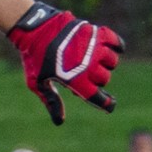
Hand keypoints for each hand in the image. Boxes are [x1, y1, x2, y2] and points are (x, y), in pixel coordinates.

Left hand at [7, 2, 123, 124]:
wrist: (35, 29)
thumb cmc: (34, 58)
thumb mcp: (38, 83)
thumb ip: (51, 101)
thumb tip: (60, 121)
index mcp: (75, 80)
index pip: (97, 97)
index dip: (106, 103)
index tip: (109, 106)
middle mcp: (88, 65)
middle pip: (104, 79)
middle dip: (96, 80)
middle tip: (81, 73)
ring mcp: (94, 48)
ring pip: (112, 62)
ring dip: (105, 64)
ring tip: (90, 60)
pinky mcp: (96, 32)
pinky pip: (117, 42)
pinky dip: (117, 46)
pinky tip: (110, 48)